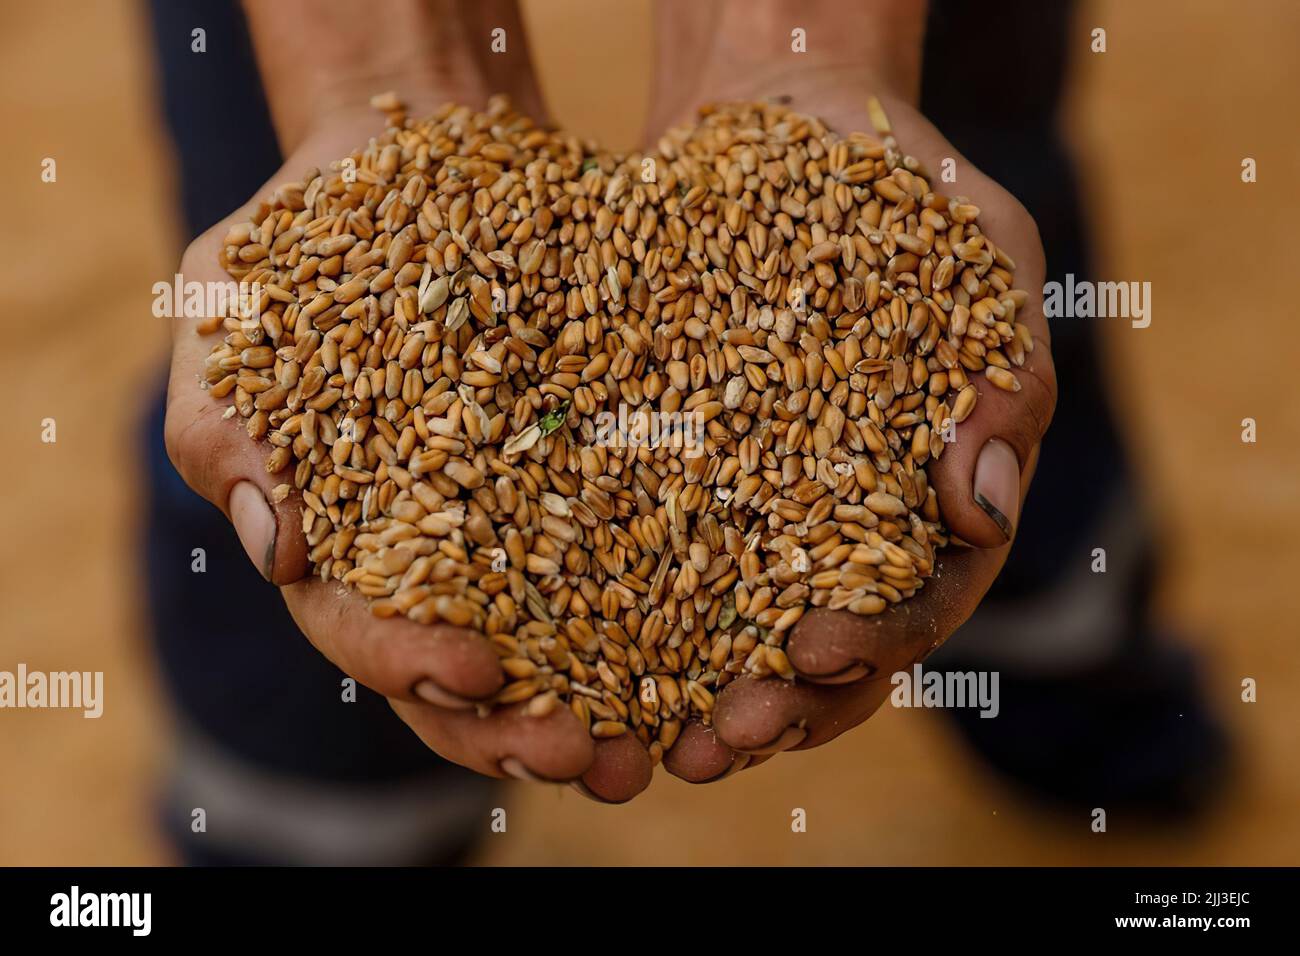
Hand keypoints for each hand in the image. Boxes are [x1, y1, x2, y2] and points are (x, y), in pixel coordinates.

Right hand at [163, 4, 655, 801]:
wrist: (415, 153)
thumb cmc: (300, 234)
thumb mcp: (233, 306)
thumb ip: (226, 425)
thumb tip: (278, 552)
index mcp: (338, 539)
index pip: (366, 635)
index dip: (414, 666)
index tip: (478, 673)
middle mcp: (431, 556)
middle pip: (468, 679)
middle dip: (523, 728)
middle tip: (594, 759)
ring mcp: (514, 523)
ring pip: (556, 646)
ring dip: (604, 708)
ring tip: (662, 747)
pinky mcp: (589, 479)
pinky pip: (631, 559)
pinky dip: (666, 616)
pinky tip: (718, 651)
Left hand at [646, 34, 1056, 781]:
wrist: (786, 118)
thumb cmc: (909, 188)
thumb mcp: (985, 261)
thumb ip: (1003, 382)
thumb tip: (982, 508)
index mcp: (932, 497)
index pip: (917, 601)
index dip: (872, 642)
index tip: (814, 654)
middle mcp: (841, 523)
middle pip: (820, 648)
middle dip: (775, 704)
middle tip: (718, 738)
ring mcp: (755, 503)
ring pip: (728, 628)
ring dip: (690, 693)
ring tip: (644, 741)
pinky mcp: (672, 470)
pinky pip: (645, 556)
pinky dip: (621, 614)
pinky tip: (575, 655)